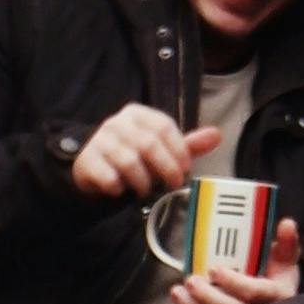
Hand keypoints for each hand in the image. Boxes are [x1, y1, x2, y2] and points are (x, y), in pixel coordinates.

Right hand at [69, 102, 211, 206]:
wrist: (92, 167)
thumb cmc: (133, 156)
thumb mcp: (160, 148)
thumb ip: (187, 144)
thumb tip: (217, 134)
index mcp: (138, 114)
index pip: (163, 126)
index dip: (179, 149)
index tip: (186, 169)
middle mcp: (117, 123)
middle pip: (148, 144)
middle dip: (165, 168)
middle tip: (173, 185)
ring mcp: (99, 140)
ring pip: (128, 161)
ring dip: (142, 181)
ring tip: (145, 190)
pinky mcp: (86, 160)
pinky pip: (107, 176)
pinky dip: (118, 187)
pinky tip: (120, 190)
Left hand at [166, 218, 301, 303]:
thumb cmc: (279, 283)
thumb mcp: (286, 263)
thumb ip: (287, 244)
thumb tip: (287, 224)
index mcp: (276, 296)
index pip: (254, 292)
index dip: (233, 282)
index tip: (214, 269)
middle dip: (209, 297)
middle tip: (191, 280)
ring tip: (178, 291)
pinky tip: (181, 298)